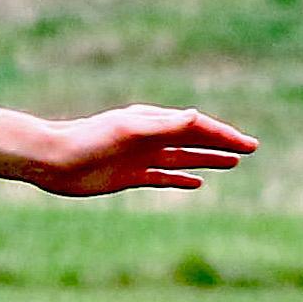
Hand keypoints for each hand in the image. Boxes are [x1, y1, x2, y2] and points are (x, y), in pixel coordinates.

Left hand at [0, 105, 257, 196]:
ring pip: (183, 159)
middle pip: (195, 141)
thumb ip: (164, 126)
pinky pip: (162, 178)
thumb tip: (198, 118)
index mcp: (151, 121)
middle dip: (223, 144)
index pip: (197, 126)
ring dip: (208, 160)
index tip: (248, 144)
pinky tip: (197, 183)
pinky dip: (181, 179)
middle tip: (251, 149)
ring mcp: (140, 158)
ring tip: (234, 163)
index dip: (224, 135)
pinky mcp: (128, 177)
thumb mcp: (129, 130)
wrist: (51, 160)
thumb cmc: (87, 140)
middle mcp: (149, 138)